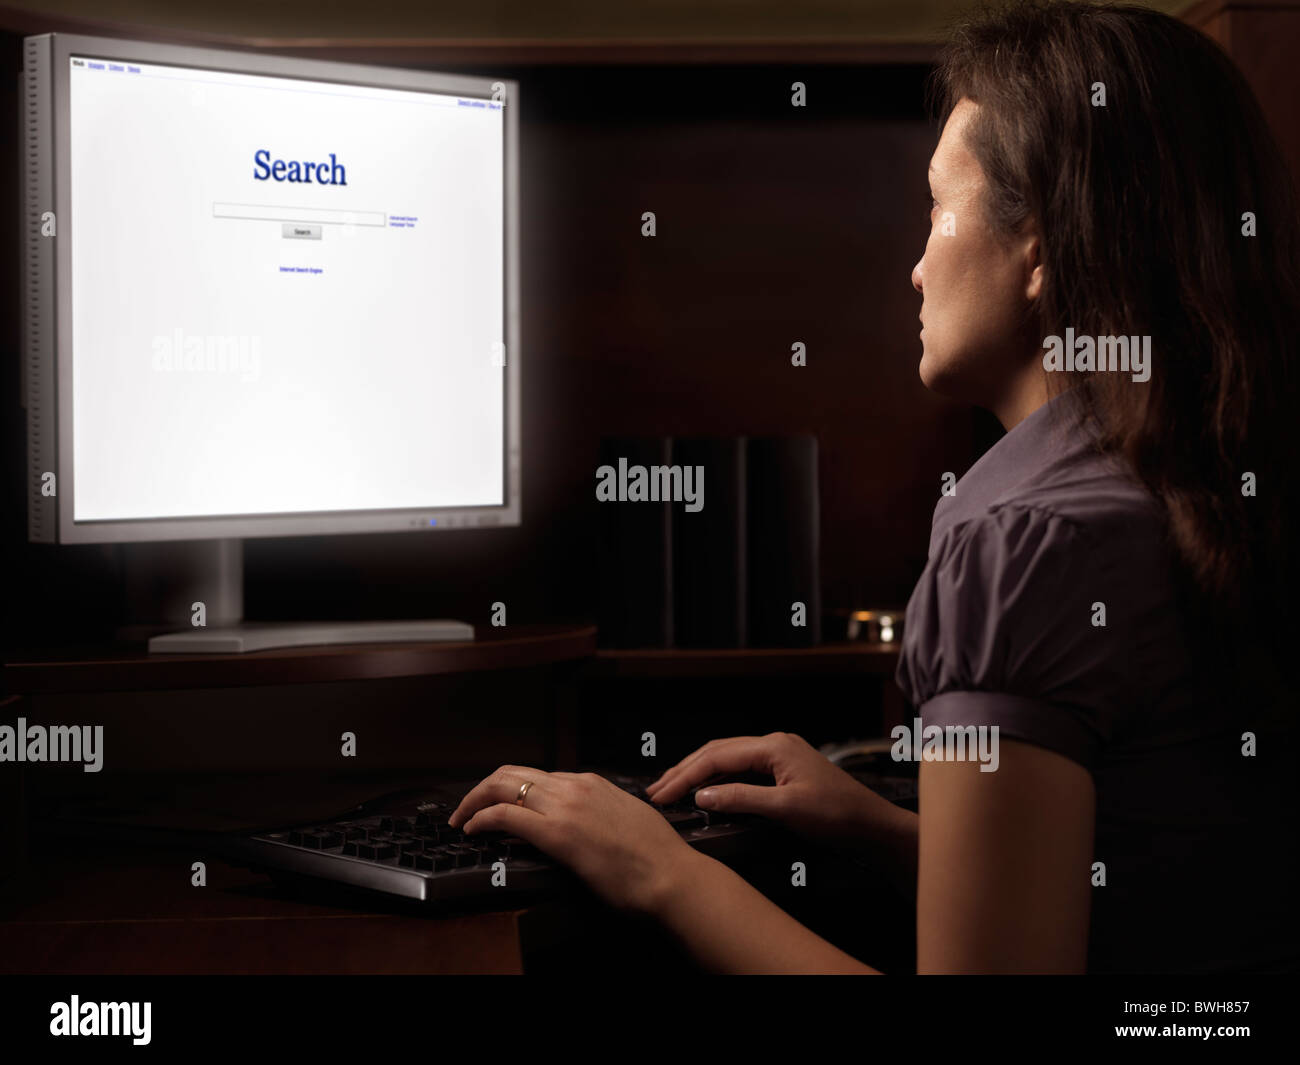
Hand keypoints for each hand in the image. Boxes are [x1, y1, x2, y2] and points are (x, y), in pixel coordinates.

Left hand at [447, 766, 700, 913]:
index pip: (539, 776)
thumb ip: (599, 813)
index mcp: (592, 783)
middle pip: (514, 772)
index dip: (512, 789)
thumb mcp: (625, 819)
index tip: (499, 804)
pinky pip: (505, 814)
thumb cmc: (655, 858)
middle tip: (467, 807)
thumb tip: (583, 824)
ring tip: (463, 818)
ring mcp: (565, 806)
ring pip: (503, 786)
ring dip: (475, 800)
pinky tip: (472, 829)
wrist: (670, 875)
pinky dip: (481, 817)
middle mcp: (575, 786)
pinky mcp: (557, 833)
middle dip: (483, 788)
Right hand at [646, 732, 906, 853]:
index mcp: (774, 746)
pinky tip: (705, 793)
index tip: (661, 795)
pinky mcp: (783, 772)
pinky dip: (718, 781)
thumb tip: (701, 794)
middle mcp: (774, 745)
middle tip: (655, 791)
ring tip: (670, 790)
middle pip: (718, 752)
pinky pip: (741, 771)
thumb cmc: (838, 816)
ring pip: (727, 760)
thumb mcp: (786, 809)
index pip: (716, 756)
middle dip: (684, 771)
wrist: (873, 827)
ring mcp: (780, 757)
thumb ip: (742, 799)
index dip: (685, 776)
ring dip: (698, 775)